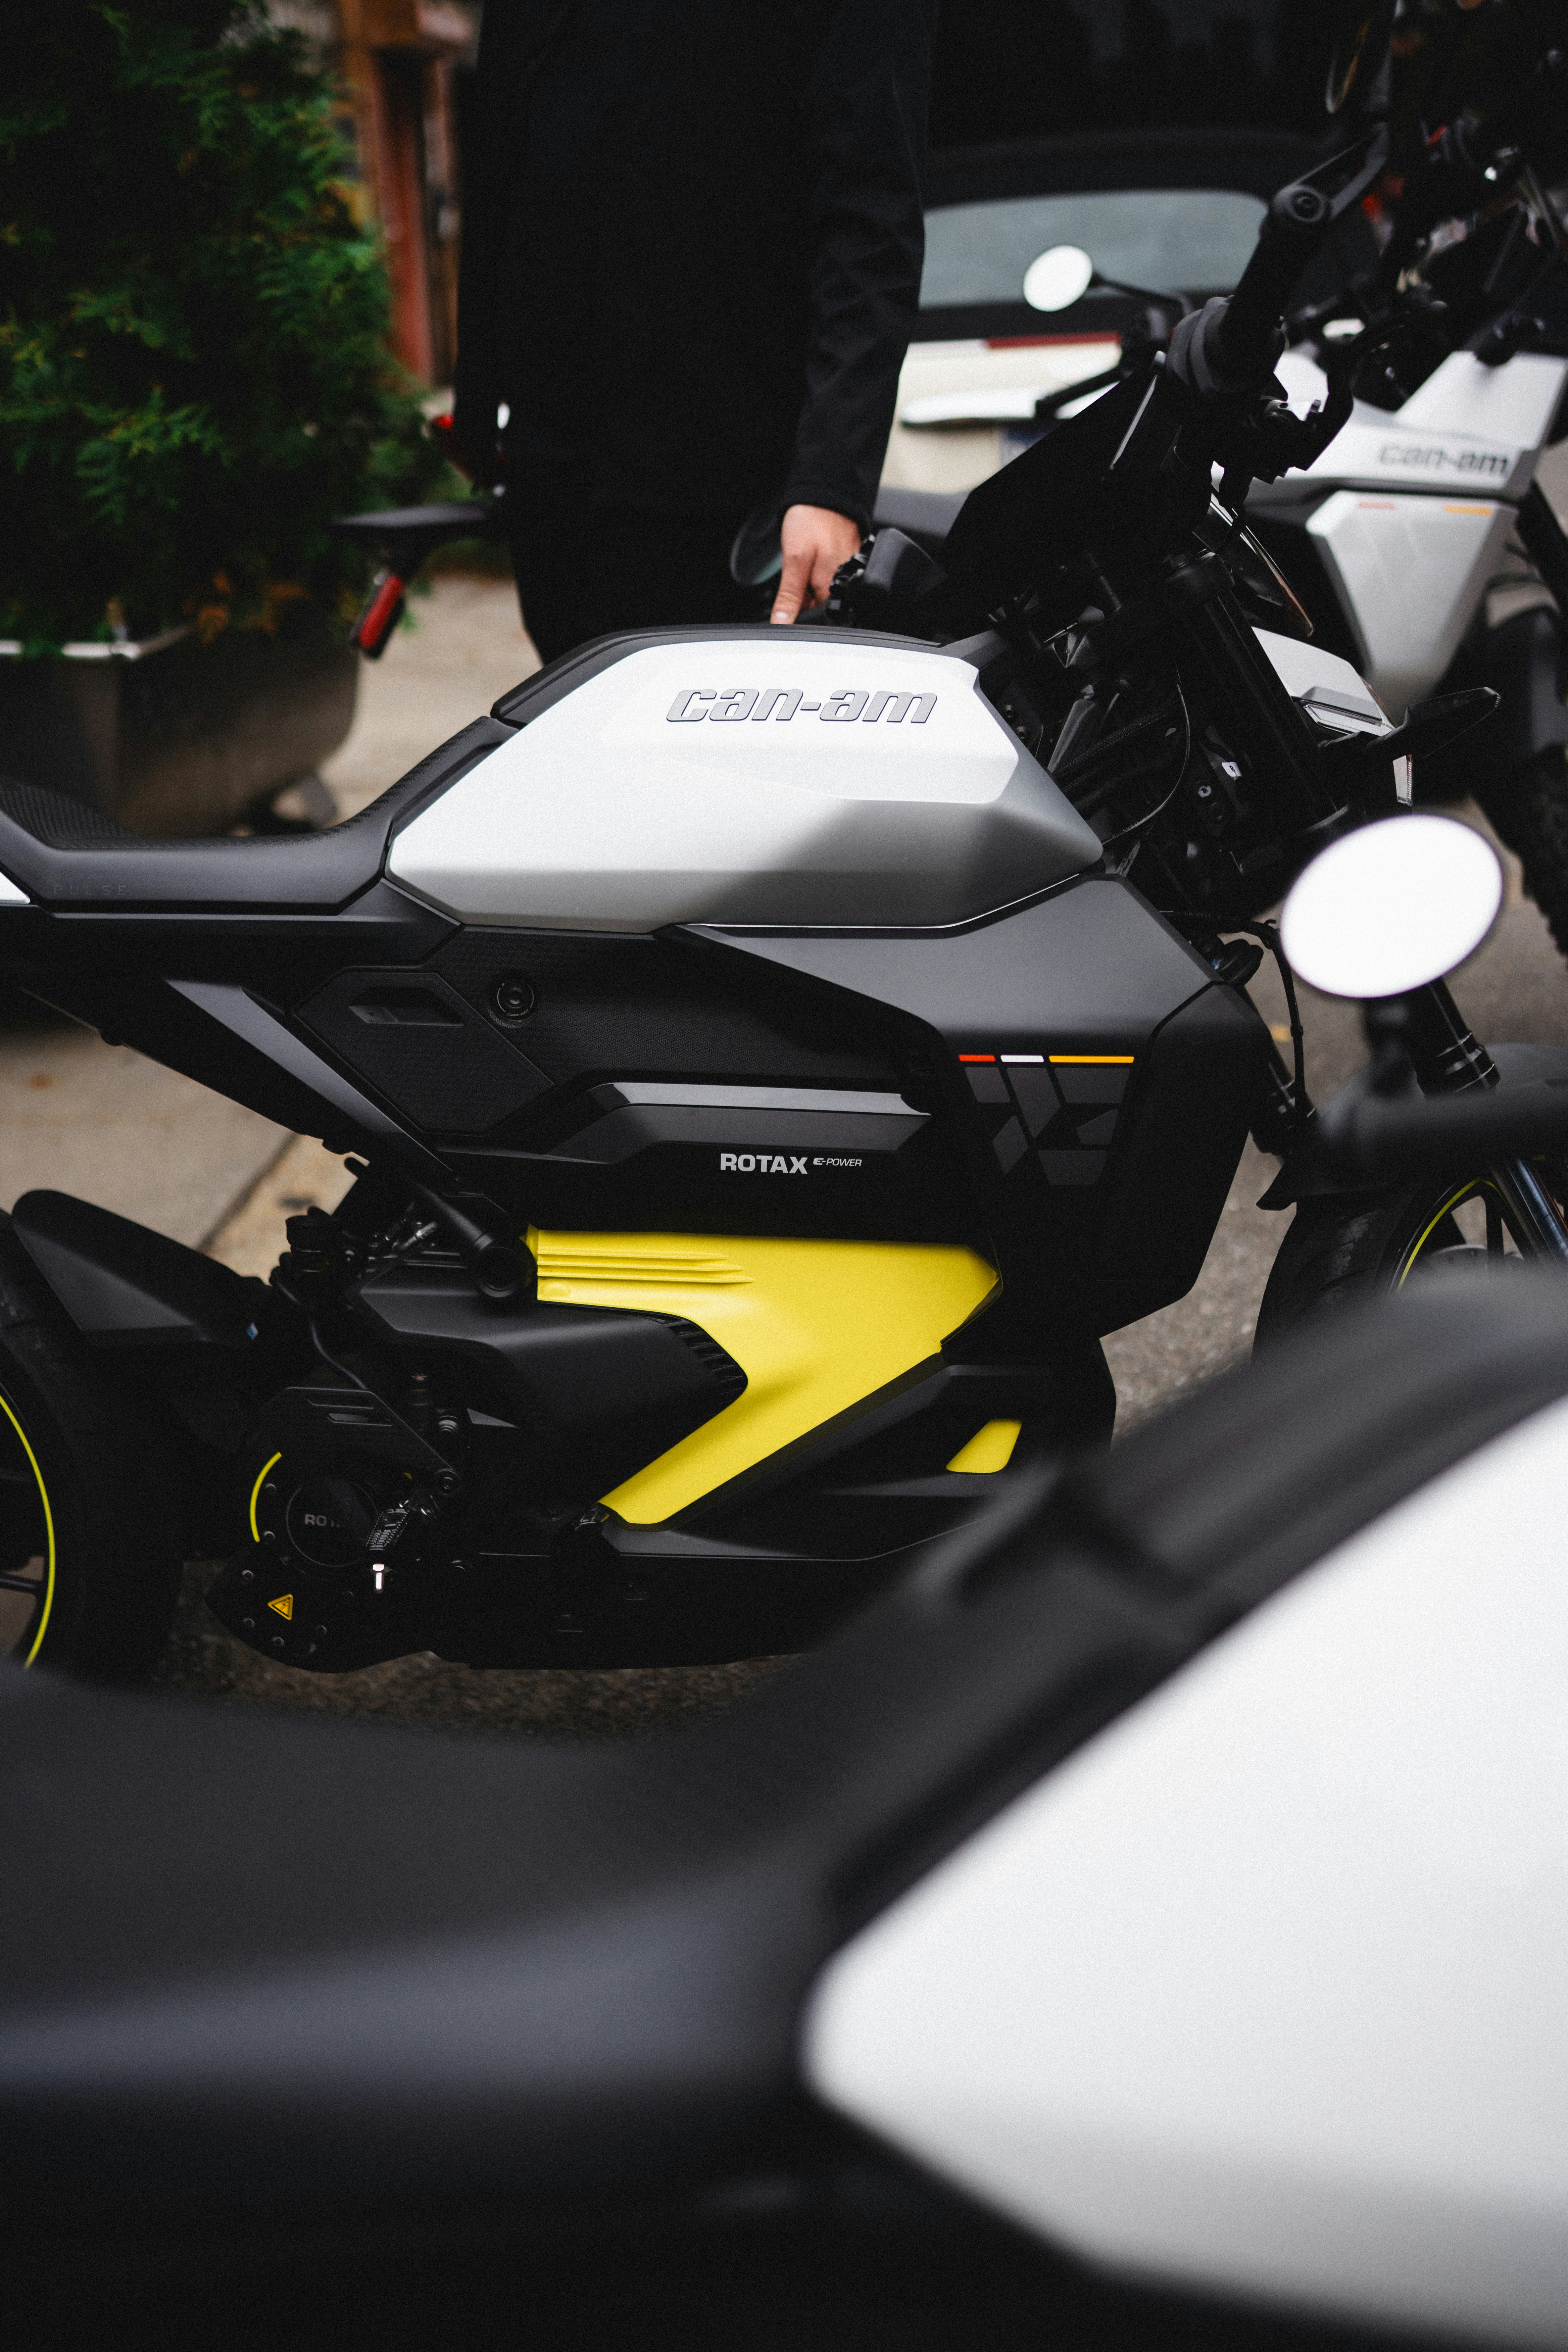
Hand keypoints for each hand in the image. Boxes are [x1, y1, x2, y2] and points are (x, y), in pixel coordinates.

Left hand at [770, 504, 861, 622]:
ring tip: (807, 558)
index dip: (796, 607)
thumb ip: (790, 596)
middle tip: (797, 567)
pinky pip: (829, 574)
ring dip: (808, 579)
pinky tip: (814, 555)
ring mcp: (847, 571)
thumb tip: (782, 623)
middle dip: (802, 591)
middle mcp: (844, 583)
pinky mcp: (848, 560)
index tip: (789, 590)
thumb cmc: (810, 522)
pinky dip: (817, 568)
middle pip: (818, 603)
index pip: (813, 615)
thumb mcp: (794, 560)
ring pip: (821, 588)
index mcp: (832, 587)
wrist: (824, 494)